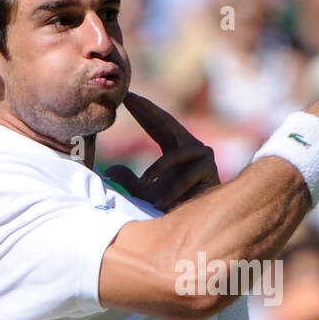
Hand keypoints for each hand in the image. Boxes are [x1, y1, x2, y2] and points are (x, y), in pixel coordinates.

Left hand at [112, 93, 219, 211]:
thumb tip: (109, 171)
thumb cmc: (173, 205)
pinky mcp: (209, 170)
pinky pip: (187, 176)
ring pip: (176, 155)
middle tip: (128, 97)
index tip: (126, 98)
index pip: (157, 125)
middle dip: (148, 110)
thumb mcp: (144, 193)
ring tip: (144, 183)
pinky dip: (173, 190)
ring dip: (158, 170)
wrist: (197, 221)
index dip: (142, 112)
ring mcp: (202, 155)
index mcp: (176, 147)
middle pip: (167, 123)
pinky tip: (160, 202)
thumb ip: (128, 181)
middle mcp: (190, 146)